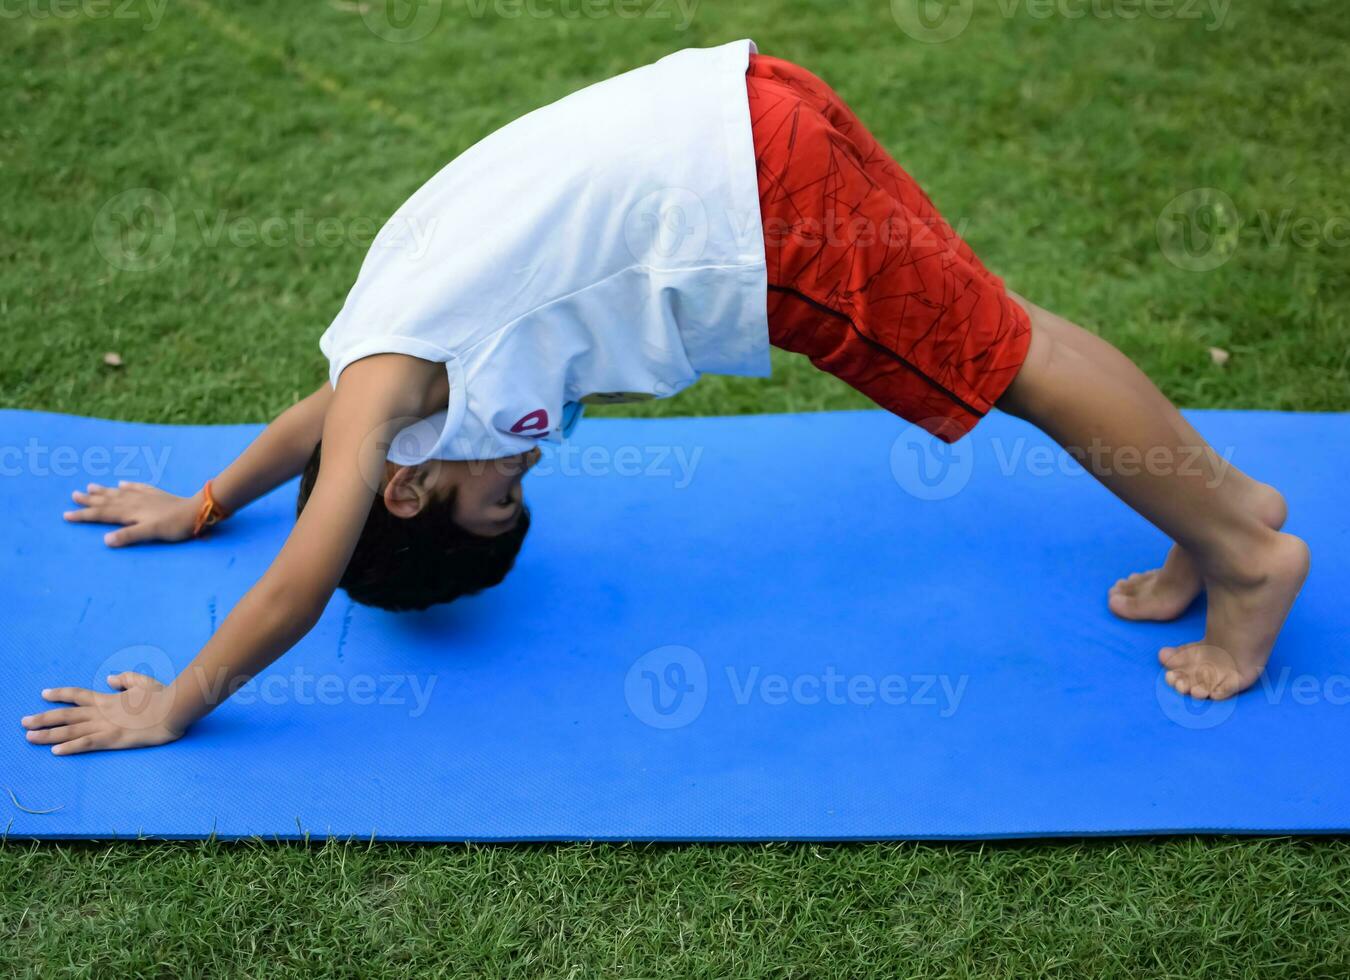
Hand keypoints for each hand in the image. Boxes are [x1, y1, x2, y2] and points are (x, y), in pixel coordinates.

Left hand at [22, 672, 185, 754]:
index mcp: (107, 699)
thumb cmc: (161, 696)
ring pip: (70, 730)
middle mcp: (100, 712)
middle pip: (66, 715)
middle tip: (23, 723)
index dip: (59, 694)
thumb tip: (109, 679)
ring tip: (29, 737)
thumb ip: (124, 679)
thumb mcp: (142, 681)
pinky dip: (70, 747)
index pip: (77, 695)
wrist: (172, 708)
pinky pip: (86, 744)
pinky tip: (55, 752)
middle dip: (43, 719)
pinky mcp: (112, 739)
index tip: (43, 694)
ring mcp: (105, 726)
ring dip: (48, 734)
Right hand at [64, 481, 199, 546]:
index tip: (66, 514)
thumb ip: (128, 536)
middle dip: (90, 500)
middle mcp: (134, 502)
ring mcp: (146, 497)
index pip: (101, 514)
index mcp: (130, 512)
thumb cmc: (174, 525)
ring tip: (91, 486)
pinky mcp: (157, 495)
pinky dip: (129, 486)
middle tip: (73, 494)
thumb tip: (105, 540)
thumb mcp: (150, 533)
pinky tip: (124, 484)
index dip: (84, 515)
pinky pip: (138, 488)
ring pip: (120, 493)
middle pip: (107, 500)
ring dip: (105, 491)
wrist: (197, 511)